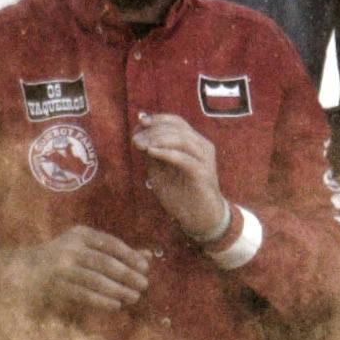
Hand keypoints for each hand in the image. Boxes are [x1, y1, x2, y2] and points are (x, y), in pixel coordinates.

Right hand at [32, 227, 153, 316]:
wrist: (26, 270)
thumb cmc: (66, 258)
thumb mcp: (88, 248)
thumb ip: (117, 252)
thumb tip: (148, 256)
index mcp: (80, 235)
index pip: (110, 243)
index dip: (129, 255)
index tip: (145, 267)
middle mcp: (70, 249)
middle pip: (104, 262)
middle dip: (126, 274)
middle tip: (143, 285)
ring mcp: (61, 268)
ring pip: (94, 280)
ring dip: (117, 290)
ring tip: (133, 297)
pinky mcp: (56, 287)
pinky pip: (83, 295)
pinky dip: (101, 301)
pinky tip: (115, 305)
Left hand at [130, 111, 228, 246]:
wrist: (199, 219)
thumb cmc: (180, 195)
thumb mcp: (160, 171)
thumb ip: (152, 153)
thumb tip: (139, 134)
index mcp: (193, 143)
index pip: (176, 122)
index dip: (158, 119)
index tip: (139, 123)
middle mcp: (202, 146)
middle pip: (178, 128)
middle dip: (154, 131)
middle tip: (136, 140)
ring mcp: (204, 159)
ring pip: (182, 139)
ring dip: (158, 139)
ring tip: (141, 145)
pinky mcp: (202, 173)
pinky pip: (183, 158)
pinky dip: (166, 153)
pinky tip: (151, 152)